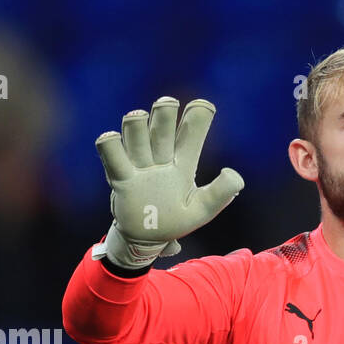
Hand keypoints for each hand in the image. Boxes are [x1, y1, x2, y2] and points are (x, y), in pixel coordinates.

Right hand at [92, 97, 243, 268]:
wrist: (147, 240)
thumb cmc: (175, 221)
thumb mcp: (202, 210)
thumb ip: (221, 193)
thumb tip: (233, 172)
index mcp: (184, 163)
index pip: (192, 132)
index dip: (198, 115)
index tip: (203, 105)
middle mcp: (161, 158)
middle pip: (161, 123)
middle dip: (164, 111)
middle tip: (168, 104)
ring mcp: (139, 165)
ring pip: (135, 129)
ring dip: (136, 122)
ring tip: (137, 119)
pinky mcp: (120, 177)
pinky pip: (110, 151)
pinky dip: (110, 142)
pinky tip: (112, 139)